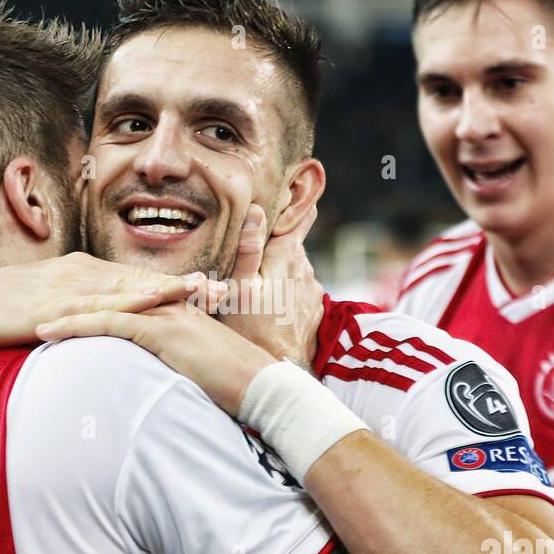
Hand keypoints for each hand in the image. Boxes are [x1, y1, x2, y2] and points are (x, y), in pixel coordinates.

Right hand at [0, 253, 225, 351]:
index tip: (209, 292)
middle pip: (141, 279)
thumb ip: (72, 322)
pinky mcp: (51, 304)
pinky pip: (95, 304)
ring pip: (126, 287)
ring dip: (166, 289)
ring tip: (203, 292)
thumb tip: (93, 344)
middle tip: (225, 290)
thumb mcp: (42, 315)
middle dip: (183, 286)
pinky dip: (126, 303)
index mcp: (80, 274)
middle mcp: (79, 273)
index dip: (172, 287)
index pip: (135, 281)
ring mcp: (66, 286)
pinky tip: (150, 306)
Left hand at [36, 301, 275, 416]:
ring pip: (100, 305)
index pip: (122, 301)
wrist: (263, 387)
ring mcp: (163, 315)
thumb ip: (174, 364)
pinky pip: (108, 323)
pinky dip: (75, 326)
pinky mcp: (161, 331)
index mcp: (174, 310)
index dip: (89, 304)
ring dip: (60, 312)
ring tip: (27, 319)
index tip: (57, 310)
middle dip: (67, 302)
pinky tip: (47, 333)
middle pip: (105, 296)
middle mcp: (166, 305)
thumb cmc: (236, 386)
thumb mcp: (197, 369)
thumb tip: (155, 378)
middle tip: (30, 308)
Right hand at [221, 203, 323, 368]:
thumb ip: (248, 249)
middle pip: (294, 242)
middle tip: (259, 235)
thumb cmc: (251, 330)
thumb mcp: (240, 288)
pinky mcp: (314, 308)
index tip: (298, 183)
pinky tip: (271, 303)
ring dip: (281, 267)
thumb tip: (256, 212)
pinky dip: (287, 289)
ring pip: (295, 267)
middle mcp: (306, 269)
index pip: (301, 216)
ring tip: (261, 276)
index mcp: (288, 257)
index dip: (298, 200)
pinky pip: (299, 288)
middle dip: (280, 238)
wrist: (279, 370)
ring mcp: (313, 290)